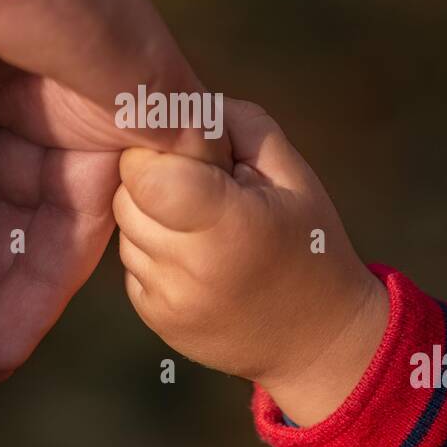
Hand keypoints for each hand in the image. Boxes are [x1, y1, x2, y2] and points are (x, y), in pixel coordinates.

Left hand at [113, 101, 389, 424]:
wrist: (319, 339)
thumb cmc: (310, 240)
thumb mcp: (291, 171)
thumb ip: (234, 125)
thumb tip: (172, 106)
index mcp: (229, 225)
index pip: (146, 171)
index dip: (160, 151)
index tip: (195, 156)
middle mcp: (190, 269)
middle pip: (128, 195)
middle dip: (157, 179)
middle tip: (205, 189)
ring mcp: (169, 300)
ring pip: (126, 227)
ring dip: (155, 216)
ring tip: (207, 226)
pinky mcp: (156, 318)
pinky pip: (133, 262)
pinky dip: (157, 251)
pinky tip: (200, 256)